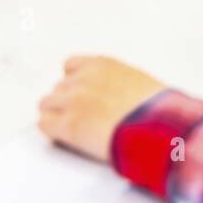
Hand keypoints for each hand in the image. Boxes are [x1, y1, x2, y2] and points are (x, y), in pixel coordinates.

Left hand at [38, 56, 163, 161]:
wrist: (157, 127)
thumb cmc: (157, 109)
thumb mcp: (139, 84)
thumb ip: (119, 84)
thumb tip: (119, 97)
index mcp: (101, 66)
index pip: (70, 67)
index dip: (74, 83)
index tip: (80, 95)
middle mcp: (83, 79)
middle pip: (59, 88)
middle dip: (67, 102)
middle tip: (81, 118)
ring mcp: (73, 101)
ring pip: (47, 104)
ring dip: (57, 115)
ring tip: (71, 130)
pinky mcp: (68, 126)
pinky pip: (44, 124)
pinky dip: (51, 130)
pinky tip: (62, 137)